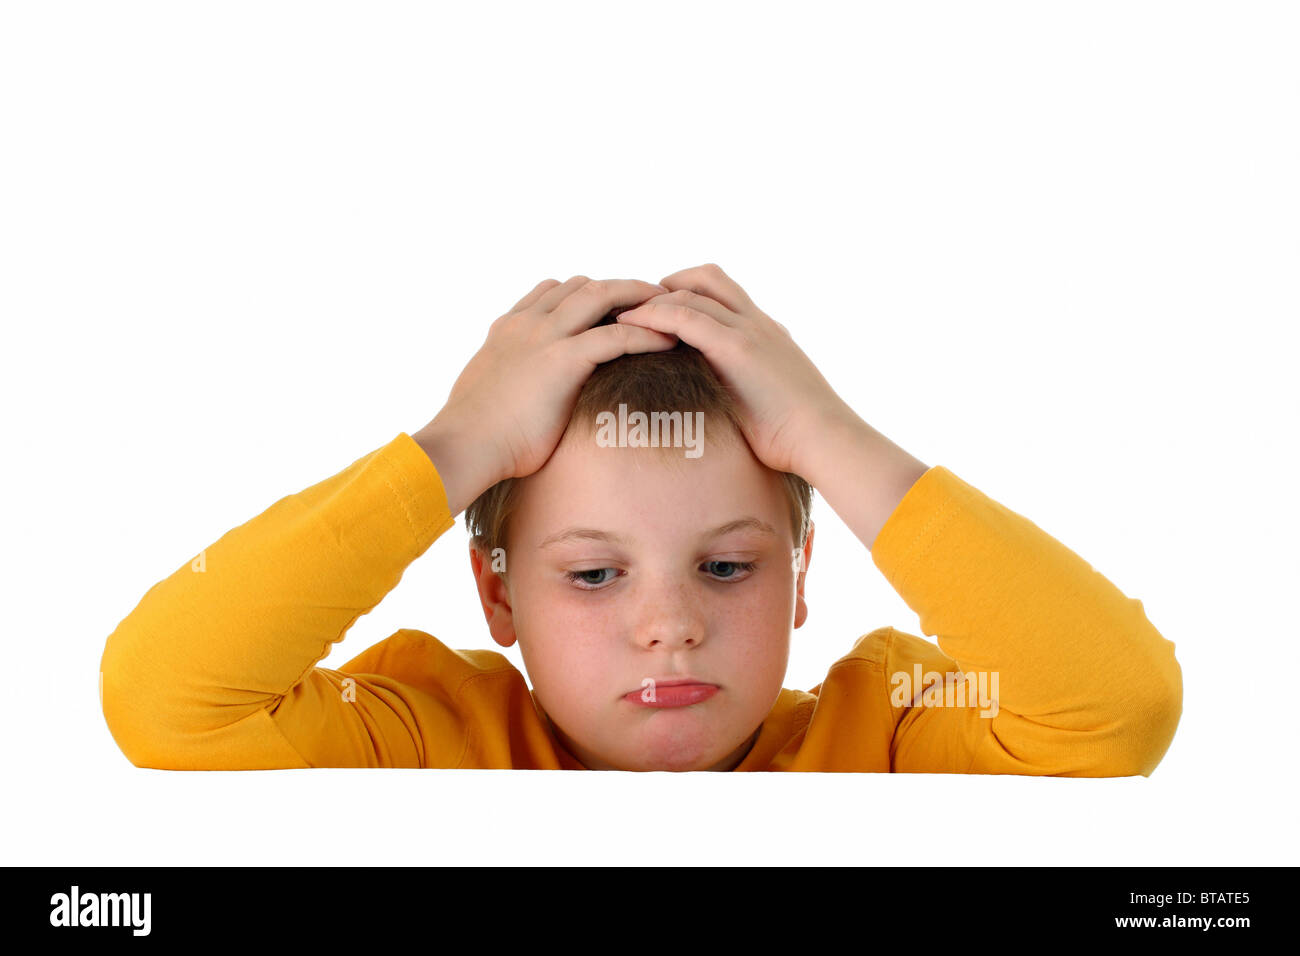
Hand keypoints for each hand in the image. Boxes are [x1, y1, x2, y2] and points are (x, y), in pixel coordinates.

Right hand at [414, 276, 676, 514]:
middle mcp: (527, 325)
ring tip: (671, 308)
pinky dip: (646, 334)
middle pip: (582, 285)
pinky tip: (669, 340)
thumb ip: (511, 384)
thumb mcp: (490, 396)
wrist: (462, 446)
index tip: (614, 305)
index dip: (586, 294)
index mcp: (508, 330)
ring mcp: (544, 337)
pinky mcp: (562, 360)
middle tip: (654, 297)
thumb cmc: (473, 437)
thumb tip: (522, 402)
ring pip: (601, 296)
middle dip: (621, 287)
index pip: (553, 291)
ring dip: (639, 297)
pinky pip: (615, 336)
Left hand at [612, 263, 855, 477]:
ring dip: (653, 298)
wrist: (825, 439)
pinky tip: (627, 325)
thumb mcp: (766, 401)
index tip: (660, 307)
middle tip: (638, 304)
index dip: (690, 292)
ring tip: (621, 313)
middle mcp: (757, 323)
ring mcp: (748, 331)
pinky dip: (654, 316)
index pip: (725, 292)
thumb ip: (741, 389)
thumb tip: (714, 404)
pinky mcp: (737, 347)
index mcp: (766, 332)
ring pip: (693, 291)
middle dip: (670, 283)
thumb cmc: (797, 435)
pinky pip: (686, 317)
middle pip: (709, 277)